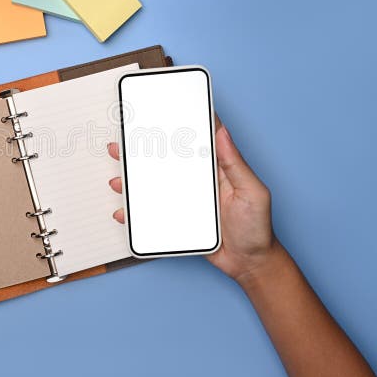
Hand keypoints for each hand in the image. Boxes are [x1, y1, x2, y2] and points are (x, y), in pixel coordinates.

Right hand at [107, 118, 277, 284]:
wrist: (250, 263)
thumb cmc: (257, 227)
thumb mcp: (252, 192)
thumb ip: (236, 163)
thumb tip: (223, 132)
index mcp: (217, 168)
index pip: (196, 140)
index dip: (179, 124)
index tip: (160, 112)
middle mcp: (198, 181)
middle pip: (167, 160)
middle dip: (143, 150)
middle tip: (125, 142)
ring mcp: (186, 199)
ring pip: (154, 184)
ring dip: (133, 180)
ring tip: (119, 178)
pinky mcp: (178, 218)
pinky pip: (152, 211)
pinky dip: (136, 211)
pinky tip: (125, 211)